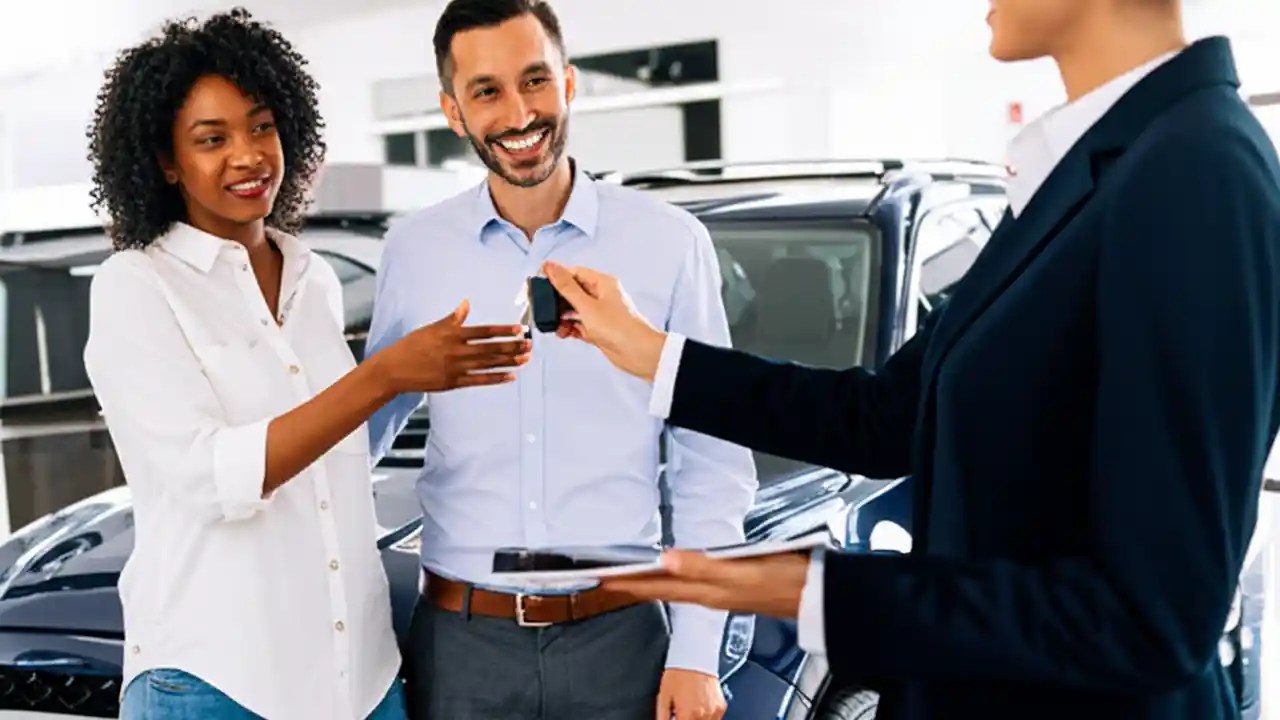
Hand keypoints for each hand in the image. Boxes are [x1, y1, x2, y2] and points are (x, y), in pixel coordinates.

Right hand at [373, 300, 529, 394]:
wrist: (394, 369)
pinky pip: (479, 381)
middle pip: (490, 349)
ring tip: (526, 359)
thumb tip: (466, 303)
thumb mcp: (432, 328)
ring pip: (488, 365)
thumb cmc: (412, 345)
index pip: (484, 331)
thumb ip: (452, 318)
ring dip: (509, 362)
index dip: (503, 330)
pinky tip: (511, 376)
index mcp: (452, 335)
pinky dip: (496, 378)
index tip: (519, 329)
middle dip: (512, 346)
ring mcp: (456, 368)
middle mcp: (456, 351)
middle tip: (530, 344)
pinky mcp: (453, 383)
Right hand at [541, 260, 665, 381]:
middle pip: (573, 292)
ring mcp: (601, 314)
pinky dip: (570, 328)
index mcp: (603, 283)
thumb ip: (566, 287)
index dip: (557, 276)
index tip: (541, 280)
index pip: (574, 273)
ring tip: (556, 325)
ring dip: (562, 317)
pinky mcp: (599, 330)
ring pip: (574, 310)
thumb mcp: (587, 305)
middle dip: (557, 301)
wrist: (639, 354)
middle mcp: (602, 296)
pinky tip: (564, 333)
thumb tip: (551, 266)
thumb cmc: (620, 328)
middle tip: (543, 307)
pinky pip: (579, 325)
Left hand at [603, 551, 809, 618]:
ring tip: (630, 578)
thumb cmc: (782, 581)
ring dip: (650, 583)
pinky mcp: (730, 587)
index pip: (657, 586)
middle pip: (661, 589)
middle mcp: (708, 594)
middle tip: (605, 578)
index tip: (602, 577)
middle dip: (632, 584)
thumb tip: (665, 560)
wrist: (814, 594)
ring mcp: (719, 592)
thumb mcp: (740, 569)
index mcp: (706, 590)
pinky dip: (674, 582)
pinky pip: (690, 587)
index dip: (628, 582)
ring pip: (674, 589)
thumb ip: (701, 564)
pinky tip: (674, 575)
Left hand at [656, 669, 725, 719]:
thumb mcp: (663, 697)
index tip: (675, 717)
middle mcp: (704, 715)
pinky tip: (698, 706)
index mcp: (688, 715)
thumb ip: (663, 717)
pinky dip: (706, 716)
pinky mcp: (721, 707)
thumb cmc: (678, 673)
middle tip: (680, 713)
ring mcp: (714, 712)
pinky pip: (714, 718)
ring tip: (689, 709)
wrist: (695, 655)